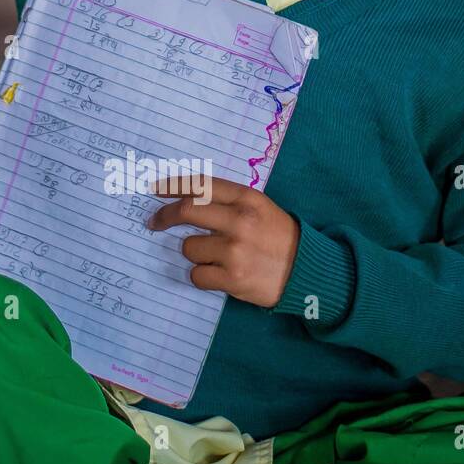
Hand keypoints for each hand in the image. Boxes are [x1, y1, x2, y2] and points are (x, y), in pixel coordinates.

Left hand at [146, 175, 298, 307]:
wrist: (309, 272)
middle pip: (187, 211)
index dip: (172, 185)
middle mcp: (239, 221)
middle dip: (165, 216)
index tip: (154, 188)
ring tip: (217, 258)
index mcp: (246, 199)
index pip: (200, 185)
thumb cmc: (278, 237)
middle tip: (155, 222)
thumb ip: (227, 201)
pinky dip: (202, 276)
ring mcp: (235, 251)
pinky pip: (196, 275)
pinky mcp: (233, 278)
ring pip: (189, 248)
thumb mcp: (259, 207)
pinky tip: (220, 274)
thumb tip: (184, 197)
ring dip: (195, 253)